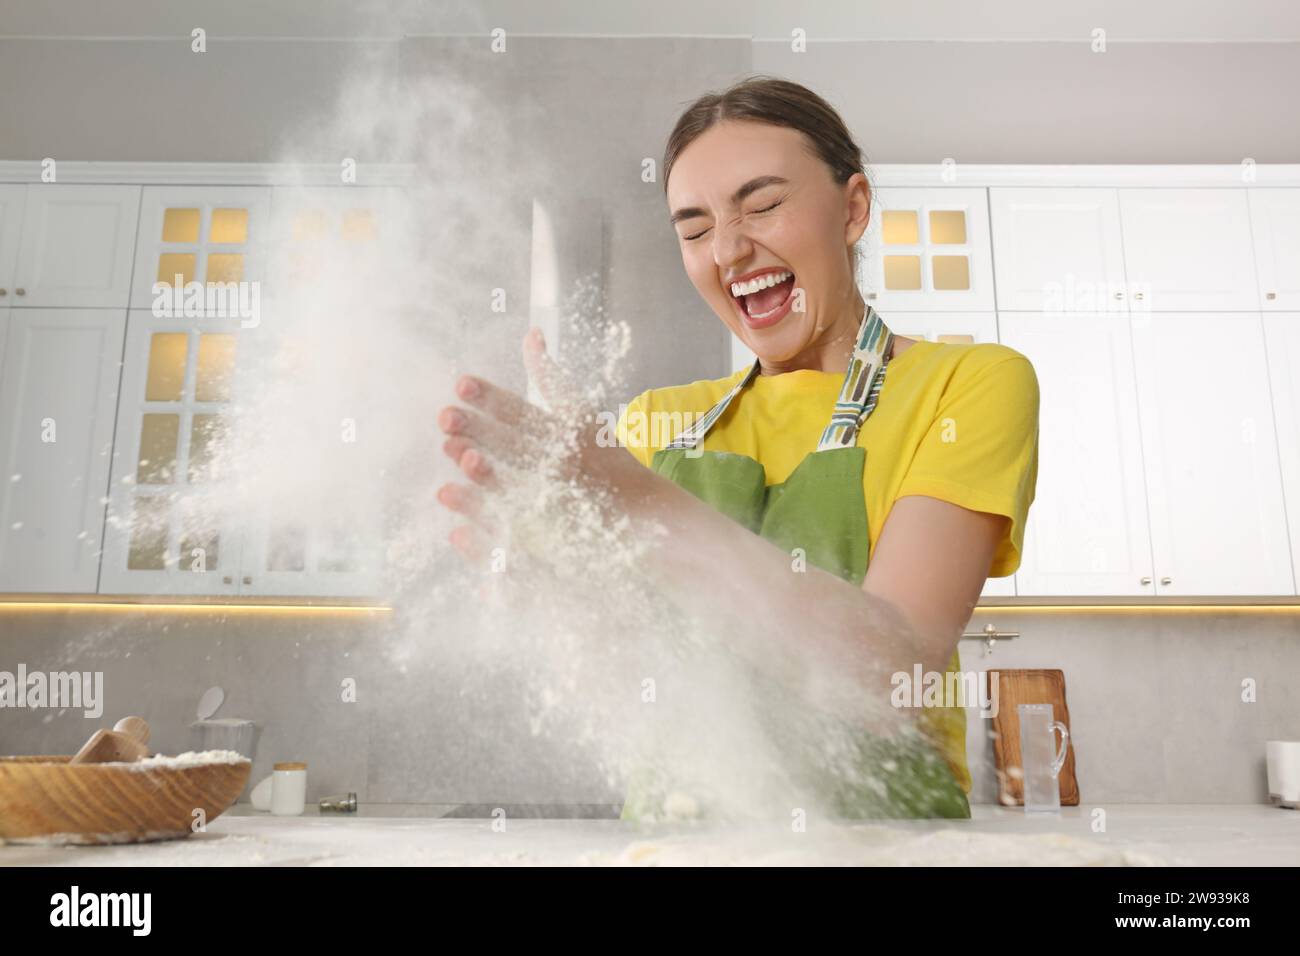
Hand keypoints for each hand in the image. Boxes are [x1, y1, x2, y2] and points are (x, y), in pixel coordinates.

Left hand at [434, 328, 644, 564]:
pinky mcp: (555, 539)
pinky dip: (488, 528)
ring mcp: (560, 504)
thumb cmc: (607, 457)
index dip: (491, 398)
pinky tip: (456, 525)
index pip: (525, 412)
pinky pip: (518, 534)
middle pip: (515, 446)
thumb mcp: (583, 413)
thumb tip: (530, 334)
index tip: (461, 383)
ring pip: (513, 489)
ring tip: (447, 455)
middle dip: (478, 430)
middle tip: (444, 417)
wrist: (648, 514)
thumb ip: (552, 379)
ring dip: (479, 474)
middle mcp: (566, 466)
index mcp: (572, 434)